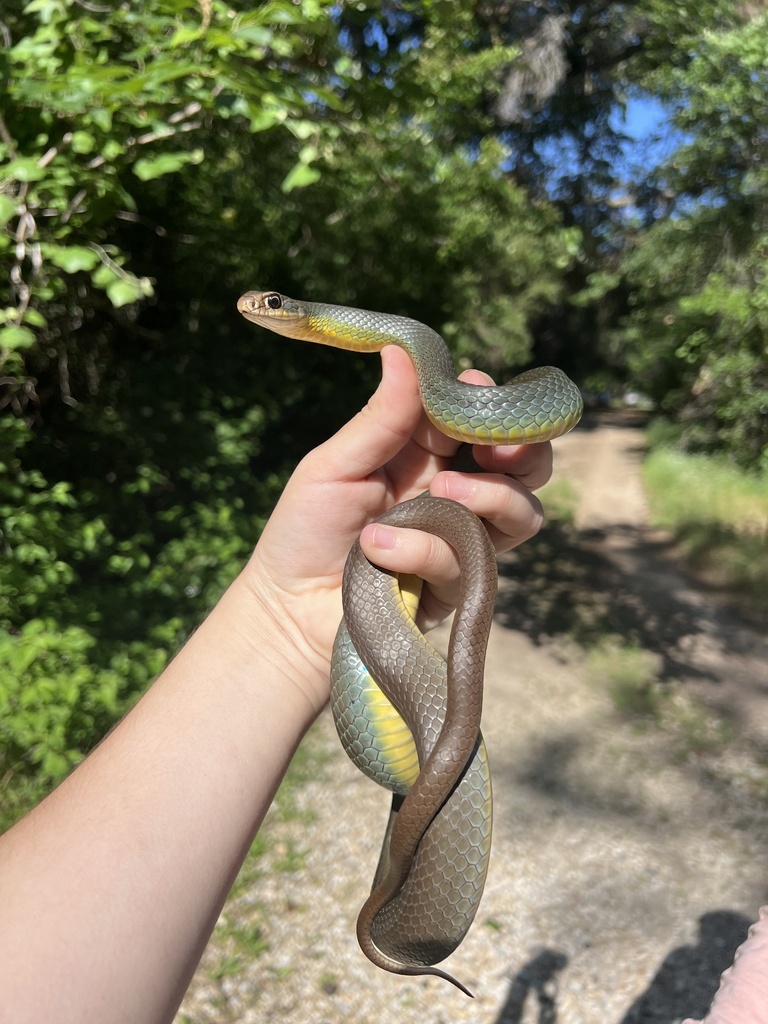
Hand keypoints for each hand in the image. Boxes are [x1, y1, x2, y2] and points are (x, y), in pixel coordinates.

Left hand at [245, 345, 551, 712]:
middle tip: (495, 447)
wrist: (289, 611)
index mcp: (426, 452)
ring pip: (523, 512)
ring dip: (491, 495)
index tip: (473, 387)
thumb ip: (380, 418)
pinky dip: (427, 550)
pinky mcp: (460, 584)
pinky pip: (472, 560)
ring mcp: (463, 539)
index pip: (476, 417)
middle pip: (524, 463)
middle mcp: (455, 491)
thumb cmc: (305, 531)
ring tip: (444, 491)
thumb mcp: (335, 465)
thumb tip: (402, 351)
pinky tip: (380, 550)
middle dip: (522, 448)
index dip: (485, 400)